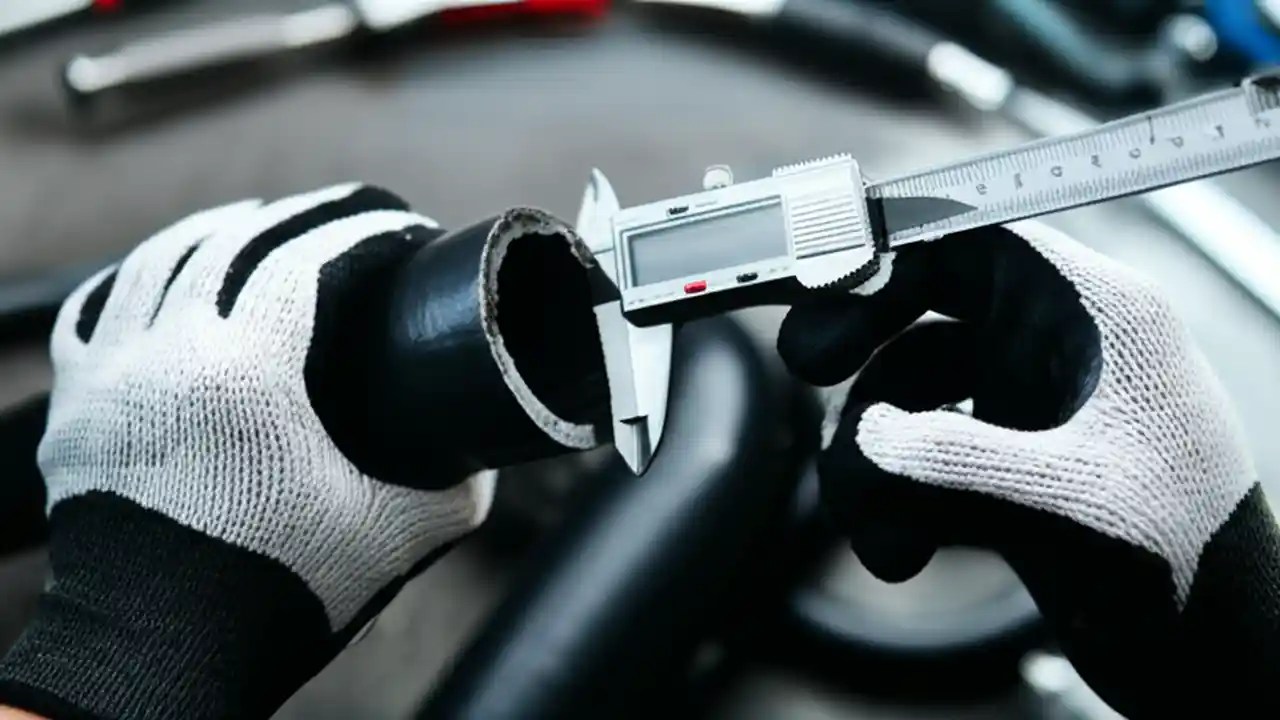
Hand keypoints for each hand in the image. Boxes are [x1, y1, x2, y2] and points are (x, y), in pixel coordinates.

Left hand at [0, 185, 493, 719]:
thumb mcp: (392, 535)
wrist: (160, 652)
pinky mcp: (76, 406)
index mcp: (246, 376)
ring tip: (266, 223)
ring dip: (221, 228)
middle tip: (351, 213)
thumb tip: (490, 456)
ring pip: (160, 258)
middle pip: (234, 239)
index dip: (362, 226)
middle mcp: (167, 355)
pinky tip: (170, 271)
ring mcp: (110, 375)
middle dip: (302, 214)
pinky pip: (97, 305)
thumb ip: (458, 490)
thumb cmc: (271, 594)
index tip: (400, 222)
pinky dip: (140, 274)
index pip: (306, 257)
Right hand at [779, 223, 1279, 716]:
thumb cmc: (1188, 568)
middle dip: (856, 340)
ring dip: (866, 462)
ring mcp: (1022, 410)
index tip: (821, 282)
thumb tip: (860, 443)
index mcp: (1094, 315)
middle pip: (921, 302)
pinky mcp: (998, 470)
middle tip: (807, 365)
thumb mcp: (1071, 506)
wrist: (1216, 662)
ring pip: (900, 396)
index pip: (975, 236)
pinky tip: (896, 553)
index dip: (890, 246)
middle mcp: (1052, 349)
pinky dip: (885, 502)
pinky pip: (908, 460)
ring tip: (880, 534)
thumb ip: (955, 464)